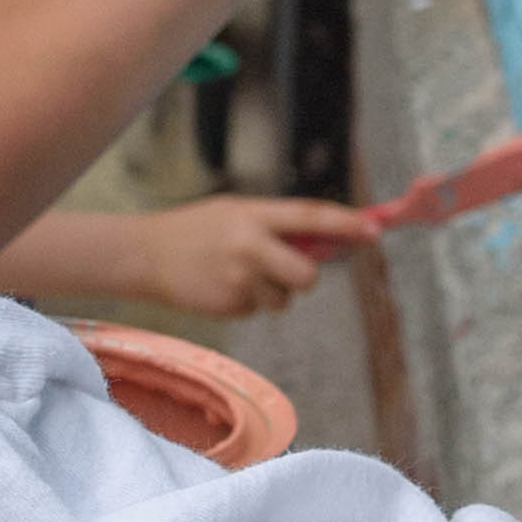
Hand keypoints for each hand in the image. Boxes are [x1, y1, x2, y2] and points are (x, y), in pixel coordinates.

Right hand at [116, 190, 371, 319]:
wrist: (146, 254)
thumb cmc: (197, 229)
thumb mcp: (236, 212)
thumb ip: (277, 225)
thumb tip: (327, 244)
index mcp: (254, 216)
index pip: (311, 217)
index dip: (346, 225)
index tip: (375, 231)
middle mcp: (250, 248)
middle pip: (307, 275)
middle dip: (304, 277)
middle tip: (288, 269)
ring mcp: (239, 281)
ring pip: (284, 298)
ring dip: (272, 290)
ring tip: (238, 273)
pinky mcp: (230, 306)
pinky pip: (259, 309)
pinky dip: (248, 301)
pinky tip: (222, 286)